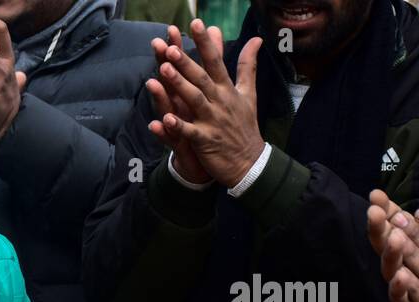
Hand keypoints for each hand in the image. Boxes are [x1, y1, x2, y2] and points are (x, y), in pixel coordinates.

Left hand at [152, 20, 263, 188]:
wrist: (250, 161)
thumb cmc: (244, 125)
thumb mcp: (249, 93)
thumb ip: (248, 65)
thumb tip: (256, 39)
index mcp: (227, 89)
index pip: (216, 61)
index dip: (205, 42)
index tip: (196, 23)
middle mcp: (219, 102)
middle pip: (201, 78)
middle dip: (186, 62)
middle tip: (171, 46)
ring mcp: (212, 121)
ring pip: (194, 100)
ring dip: (178, 85)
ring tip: (163, 70)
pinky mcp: (205, 140)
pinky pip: (189, 132)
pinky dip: (178, 126)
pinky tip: (164, 118)